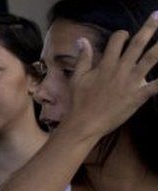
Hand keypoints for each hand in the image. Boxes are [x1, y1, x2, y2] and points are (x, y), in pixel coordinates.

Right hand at [63, 13, 157, 140]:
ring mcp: (131, 82)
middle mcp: (121, 69)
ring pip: (151, 59)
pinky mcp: (139, 96)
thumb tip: (81, 39)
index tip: (125, 36)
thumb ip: (83, 58)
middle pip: (138, 44)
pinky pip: (156, 86)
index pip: (117, 40)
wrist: (85, 124)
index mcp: (106, 64)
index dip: (122, 35)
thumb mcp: (77, 78)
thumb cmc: (79, 102)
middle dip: (150, 28)